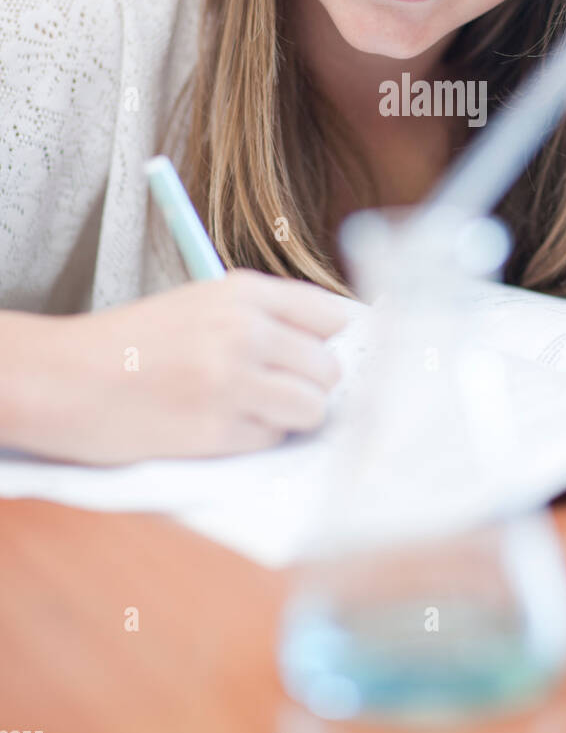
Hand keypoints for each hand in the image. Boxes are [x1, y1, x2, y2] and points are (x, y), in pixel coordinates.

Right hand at [13, 270, 358, 464]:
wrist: (67, 380)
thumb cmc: (132, 343)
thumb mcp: (199, 305)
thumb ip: (261, 316)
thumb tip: (329, 343)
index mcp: (243, 293)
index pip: (331, 315)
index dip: (331, 341)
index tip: (323, 355)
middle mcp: (245, 332)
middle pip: (329, 367)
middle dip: (311, 384)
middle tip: (279, 389)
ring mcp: (233, 383)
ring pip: (311, 408)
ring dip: (290, 416)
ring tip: (253, 409)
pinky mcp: (218, 431)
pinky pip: (271, 440)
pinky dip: (254, 439)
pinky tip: (218, 425)